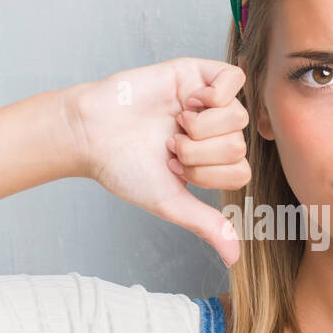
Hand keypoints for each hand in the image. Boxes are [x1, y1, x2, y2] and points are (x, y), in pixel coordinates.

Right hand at [65, 58, 251, 266]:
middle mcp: (214, 130)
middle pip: (238, 146)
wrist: (92, 133)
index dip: (208, 176)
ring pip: (238, 117)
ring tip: (174, 126)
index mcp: (211, 160)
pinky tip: (188, 103)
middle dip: (199, 154)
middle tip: (169, 147)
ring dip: (202, 129)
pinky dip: (215, 96)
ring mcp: (208, 101)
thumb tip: (234, 259)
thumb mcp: (171, 201)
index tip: (175, 170)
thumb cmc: (125, 167)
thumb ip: (206, 224)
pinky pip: (235, 79)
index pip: (240, 172)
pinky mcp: (198, 73)